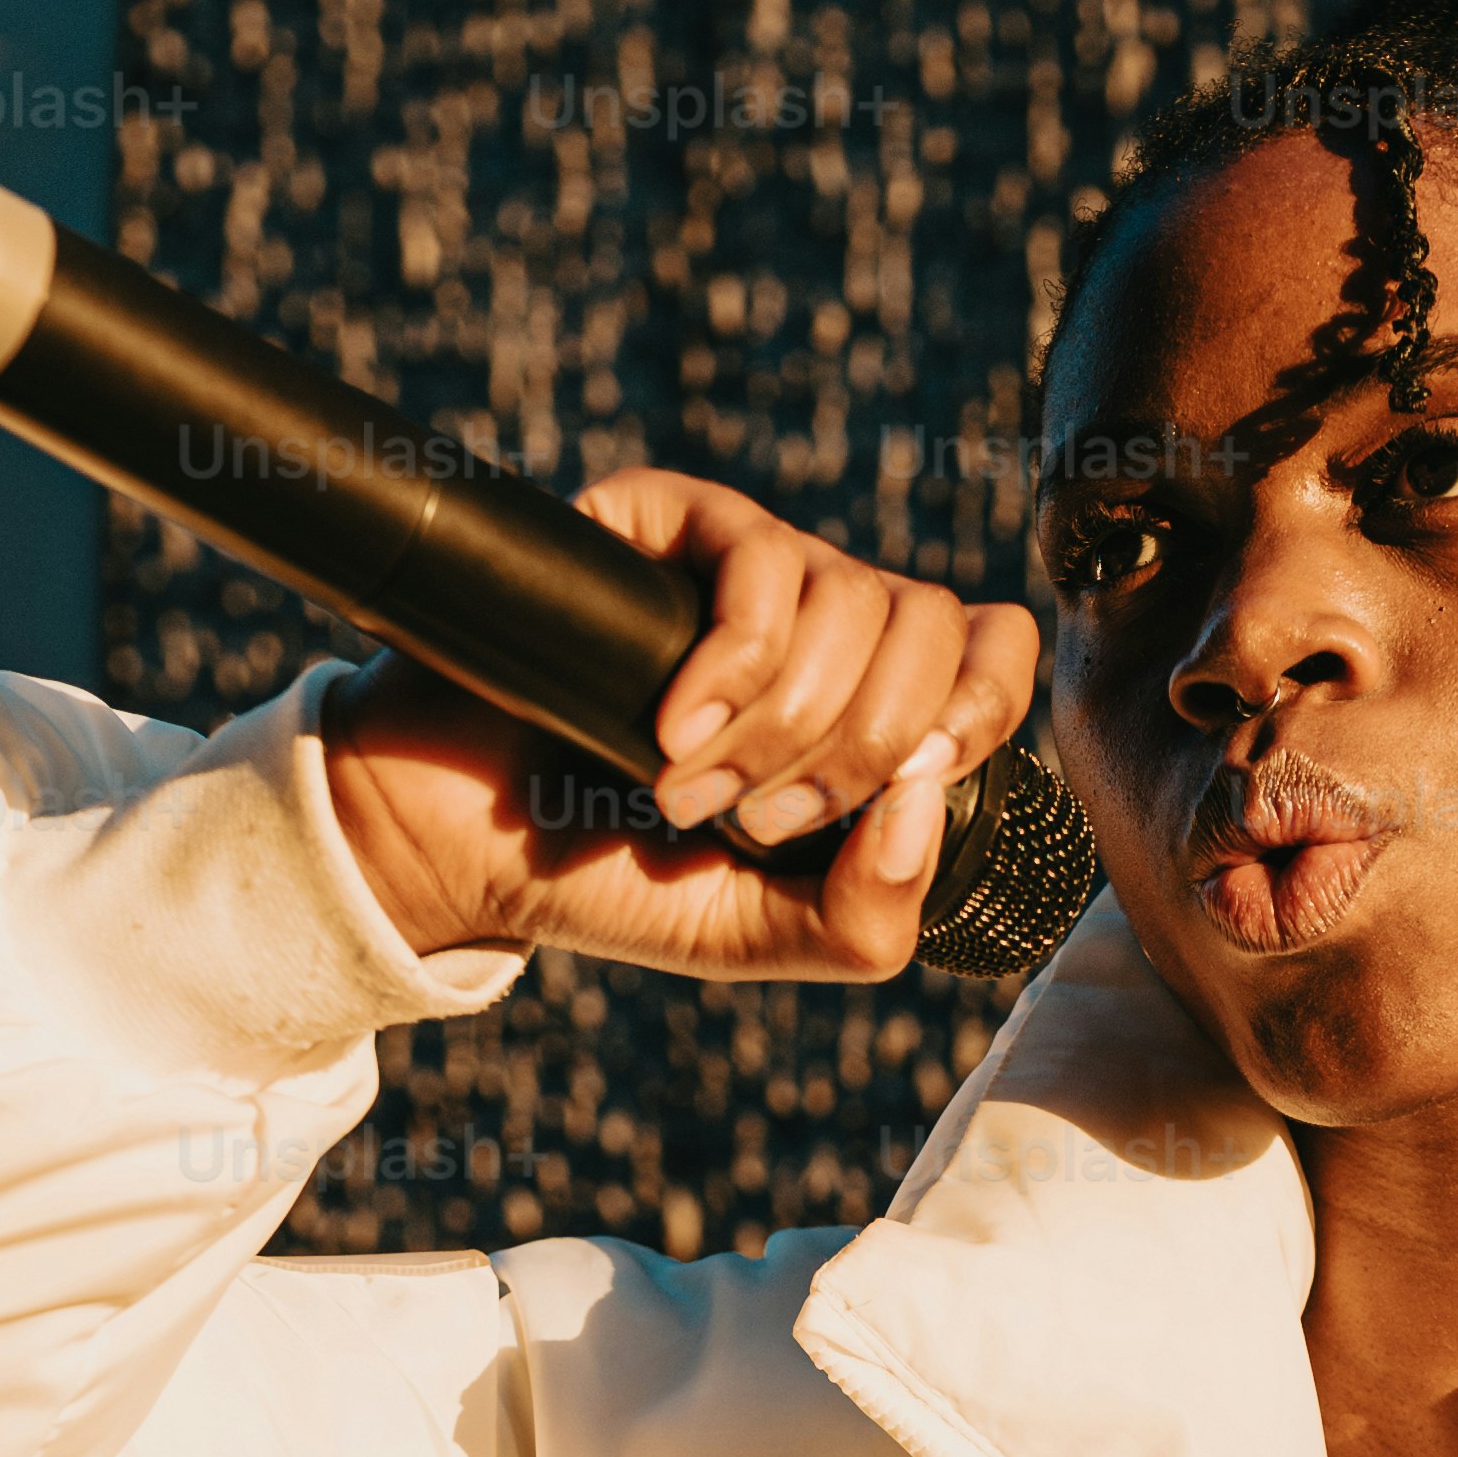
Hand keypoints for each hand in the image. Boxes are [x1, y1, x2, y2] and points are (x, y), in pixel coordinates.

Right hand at [320, 472, 1042, 982]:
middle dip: (851, 752)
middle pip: (933, 628)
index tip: (912, 781)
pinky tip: (668, 729)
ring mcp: (751, 563)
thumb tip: (921, 800)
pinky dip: (732, 668)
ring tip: (682, 789)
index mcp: (871, 700)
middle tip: (752, 820)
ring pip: (855, 602)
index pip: (994, 648)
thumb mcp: (765, 936)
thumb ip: (869, 916)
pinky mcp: (672, 520)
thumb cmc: (617, 877)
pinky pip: (764, 561)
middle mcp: (826, 618)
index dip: (981, 706)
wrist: (463, 839)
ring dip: (775, 731)